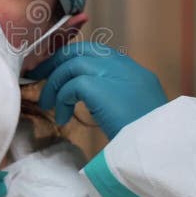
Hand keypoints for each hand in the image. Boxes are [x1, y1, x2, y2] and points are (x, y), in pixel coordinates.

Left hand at [26, 42, 166, 138]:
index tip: (57, 70)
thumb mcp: (133, 108)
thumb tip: (87, 95)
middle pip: (79, 51)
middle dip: (55, 62)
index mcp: (131, 70)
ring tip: (49, 105)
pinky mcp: (98, 85)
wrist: (157, 145)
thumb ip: (114, 94)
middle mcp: (122, 66)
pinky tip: (63, 118)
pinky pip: (69, 86)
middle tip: (38, 76)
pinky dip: (61, 100)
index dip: (72, 58)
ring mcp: (111, 72)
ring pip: (71, 66)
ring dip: (55, 85)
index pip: (95, 52)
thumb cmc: (145, 135)